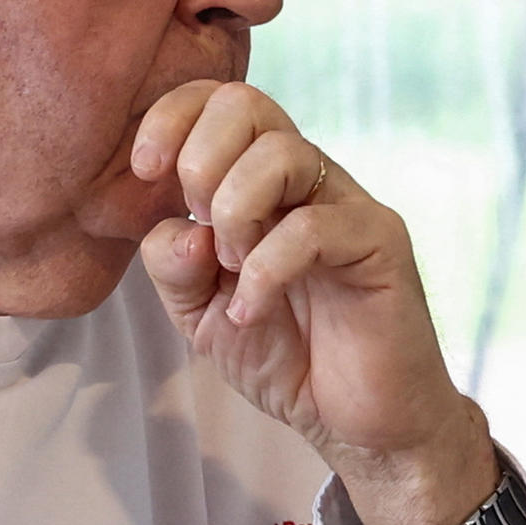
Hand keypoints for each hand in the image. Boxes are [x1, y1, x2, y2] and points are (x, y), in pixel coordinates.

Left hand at [125, 82, 498, 524]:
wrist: (354, 423)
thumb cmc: (288, 358)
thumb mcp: (200, 315)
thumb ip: (172, 266)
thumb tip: (174, 224)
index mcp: (263, 182)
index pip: (218, 101)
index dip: (171, 119)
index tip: (145, 174)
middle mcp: (308, 180)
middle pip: (247, 103)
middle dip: (200, 161)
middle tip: (203, 231)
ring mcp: (346, 206)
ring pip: (282, 153)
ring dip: (235, 212)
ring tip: (233, 271)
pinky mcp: (379, 243)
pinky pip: (313, 226)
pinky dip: (265, 271)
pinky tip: (253, 311)